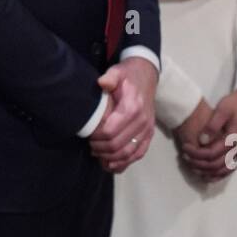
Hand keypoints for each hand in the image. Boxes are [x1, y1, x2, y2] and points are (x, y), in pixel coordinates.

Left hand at [88, 57, 157, 172]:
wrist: (147, 76)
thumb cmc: (128, 76)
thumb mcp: (117, 72)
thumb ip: (110, 78)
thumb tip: (101, 83)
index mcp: (132, 108)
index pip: (110, 131)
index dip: (96, 137)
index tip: (87, 136)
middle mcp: (142, 122)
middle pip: (117, 145)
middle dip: (100, 149)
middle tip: (90, 145)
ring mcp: (147, 130)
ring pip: (128, 154)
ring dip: (110, 158)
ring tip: (98, 154)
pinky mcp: (149, 135)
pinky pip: (138, 154)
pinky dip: (124, 163)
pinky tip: (111, 164)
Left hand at [178, 88, 236, 181]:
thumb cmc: (235, 103)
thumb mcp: (222, 109)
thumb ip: (212, 126)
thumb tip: (201, 141)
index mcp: (234, 138)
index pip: (212, 153)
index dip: (196, 154)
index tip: (185, 148)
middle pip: (217, 165)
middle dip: (199, 164)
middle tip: (186, 158)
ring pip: (225, 170)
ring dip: (208, 172)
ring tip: (193, 168)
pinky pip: (231, 168)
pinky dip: (219, 174)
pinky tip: (208, 174)